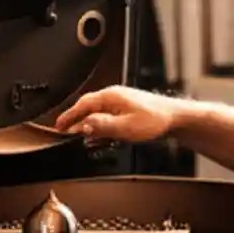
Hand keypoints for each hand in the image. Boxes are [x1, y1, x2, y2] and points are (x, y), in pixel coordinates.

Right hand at [52, 86, 181, 144]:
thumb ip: (103, 126)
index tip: (58, 126)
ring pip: (97, 111)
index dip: (68, 115)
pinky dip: (99, 124)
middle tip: (65, 131)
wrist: (175, 117)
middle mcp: (114, 96)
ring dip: (88, 123)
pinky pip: (107, 115)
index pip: (82, 104)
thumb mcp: (126, 127)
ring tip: (81, 136)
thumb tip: (84, 126)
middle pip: (88, 107)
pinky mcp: (127, 109)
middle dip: (75, 119)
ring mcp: (121, 101)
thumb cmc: (154, 120)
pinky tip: (100, 134)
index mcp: (111, 97)